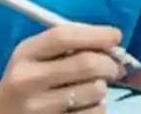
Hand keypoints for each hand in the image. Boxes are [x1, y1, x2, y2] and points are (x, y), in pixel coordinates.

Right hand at [0, 23, 125, 112]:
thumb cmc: (27, 78)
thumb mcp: (35, 55)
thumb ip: (67, 44)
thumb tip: (111, 41)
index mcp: (25, 53)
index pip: (63, 36)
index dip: (95, 34)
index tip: (116, 36)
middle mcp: (27, 80)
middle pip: (85, 64)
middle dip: (109, 63)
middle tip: (114, 67)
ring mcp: (37, 108)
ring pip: (94, 91)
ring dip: (103, 86)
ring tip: (96, 86)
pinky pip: (93, 113)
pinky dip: (99, 106)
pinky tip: (88, 104)